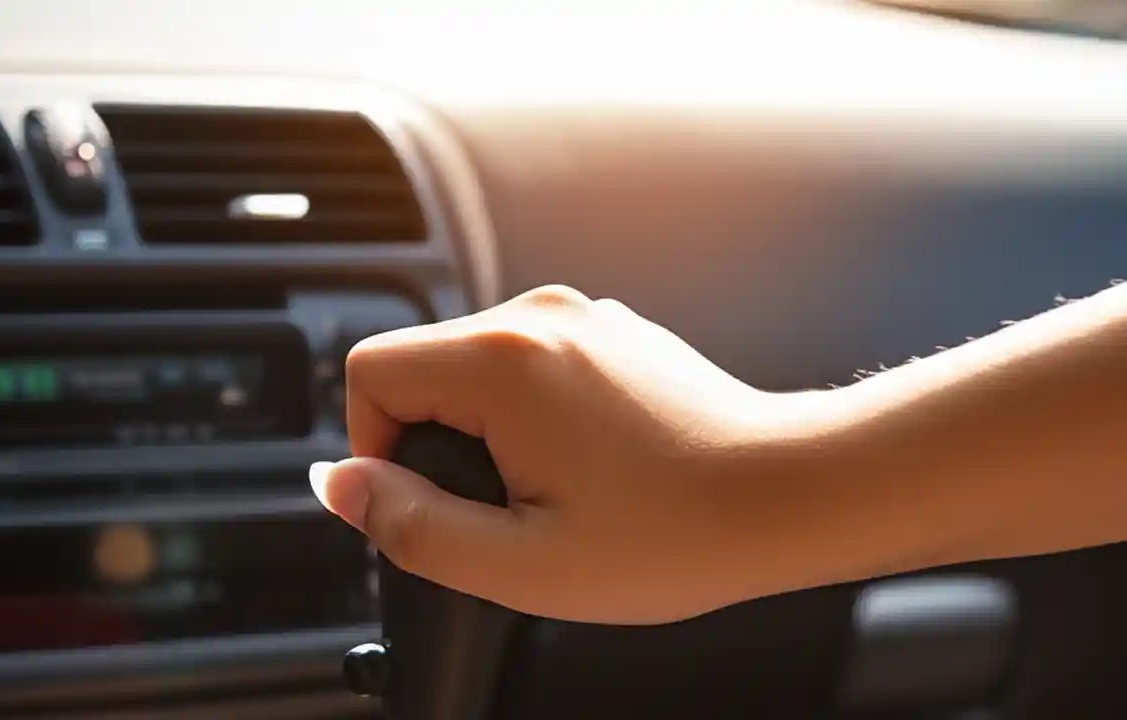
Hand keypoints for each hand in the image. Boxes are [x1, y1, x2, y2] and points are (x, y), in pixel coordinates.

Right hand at [309, 285, 796, 623]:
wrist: (785, 495)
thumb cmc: (672, 534)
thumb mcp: (520, 563)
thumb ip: (411, 525)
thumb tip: (341, 486)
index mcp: (503, 360)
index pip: (371, 370)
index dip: (373, 446)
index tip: (428, 502)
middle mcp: (540, 317)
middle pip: (423, 366)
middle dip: (435, 444)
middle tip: (503, 511)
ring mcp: (582, 319)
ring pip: (477, 369)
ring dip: (488, 434)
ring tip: (556, 492)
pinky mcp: (612, 336)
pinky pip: (531, 368)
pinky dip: (533, 418)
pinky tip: (591, 468)